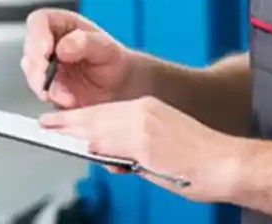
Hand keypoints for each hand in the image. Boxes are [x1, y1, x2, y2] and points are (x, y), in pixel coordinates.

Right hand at [21, 8, 139, 107]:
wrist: (118, 85)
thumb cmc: (112, 59)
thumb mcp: (106, 47)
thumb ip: (86, 43)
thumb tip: (63, 47)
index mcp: (61, 24)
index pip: (39, 21)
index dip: (38, 34)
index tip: (46, 50)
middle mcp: (48, 42)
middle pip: (30, 47)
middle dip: (36, 63)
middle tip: (46, 74)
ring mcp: (45, 64)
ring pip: (31, 71)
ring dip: (42, 83)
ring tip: (64, 92)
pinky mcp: (47, 85)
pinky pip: (40, 90)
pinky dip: (52, 96)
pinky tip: (68, 99)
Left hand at [38, 96, 243, 202]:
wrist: (226, 163)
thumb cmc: (198, 160)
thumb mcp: (160, 145)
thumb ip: (131, 148)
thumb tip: (107, 157)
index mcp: (148, 109)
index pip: (105, 111)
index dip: (79, 116)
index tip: (59, 120)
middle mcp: (144, 111)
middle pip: (98, 115)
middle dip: (70, 121)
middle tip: (46, 123)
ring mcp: (145, 126)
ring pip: (101, 126)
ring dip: (76, 130)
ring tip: (53, 131)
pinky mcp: (148, 142)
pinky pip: (116, 142)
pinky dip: (97, 142)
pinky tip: (83, 145)